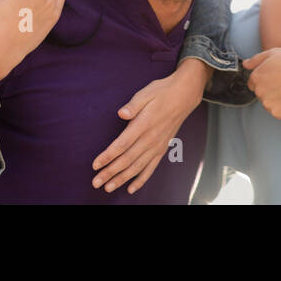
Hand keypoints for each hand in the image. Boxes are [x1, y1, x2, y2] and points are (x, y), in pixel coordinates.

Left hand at [91, 62, 206, 193]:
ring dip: (122, 179)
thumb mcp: (146, 93)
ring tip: (108, 188)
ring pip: (138, 167)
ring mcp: (157, 145)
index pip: (122, 144)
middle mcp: (151, 138)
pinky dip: (141, 179)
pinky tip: (131, 188)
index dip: (108, 156)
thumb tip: (121, 113)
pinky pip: (151, 168)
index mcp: (144, 124)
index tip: (95, 165)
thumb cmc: (162, 92)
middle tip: (96, 183)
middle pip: (127, 159)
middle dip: (110, 172)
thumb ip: (133, 104)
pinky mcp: (162, 149)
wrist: (184, 95)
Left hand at [242, 47, 280, 119]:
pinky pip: (279, 112)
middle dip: (271, 90)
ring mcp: (267, 103)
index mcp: (256, 76)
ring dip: (278, 99)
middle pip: (261, 94)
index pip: (253, 83)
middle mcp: (259, 90)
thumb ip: (257, 59)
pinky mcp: (277, 113)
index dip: (266, 80)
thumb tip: (245, 64)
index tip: (277, 79)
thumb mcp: (275, 53)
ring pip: (270, 103)